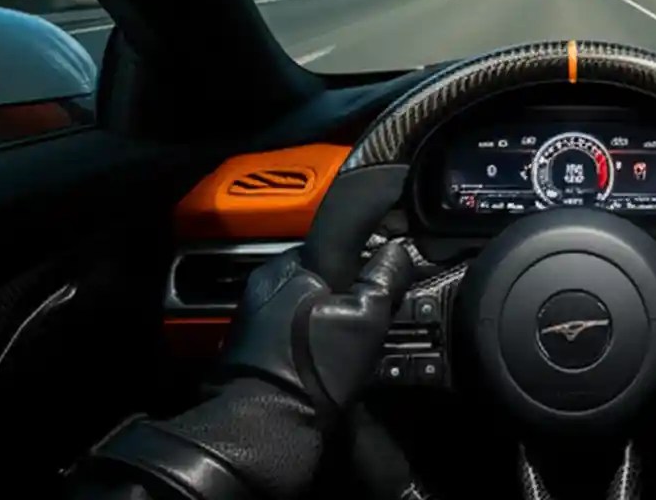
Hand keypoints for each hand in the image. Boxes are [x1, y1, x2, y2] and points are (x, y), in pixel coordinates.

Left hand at [76, 242, 413, 499]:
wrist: (265, 428)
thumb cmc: (309, 375)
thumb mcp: (365, 320)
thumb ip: (384, 277)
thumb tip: (398, 250)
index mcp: (295, 262)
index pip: (343, 226)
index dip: (376, 229)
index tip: (398, 234)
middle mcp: (270, 278)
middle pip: (328, 261)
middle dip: (355, 273)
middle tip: (384, 297)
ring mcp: (259, 308)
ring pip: (312, 289)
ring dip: (335, 299)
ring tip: (360, 328)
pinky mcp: (256, 336)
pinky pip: (297, 315)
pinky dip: (318, 323)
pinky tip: (335, 347)